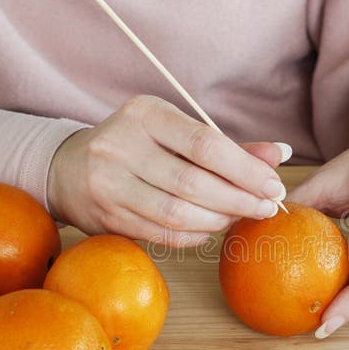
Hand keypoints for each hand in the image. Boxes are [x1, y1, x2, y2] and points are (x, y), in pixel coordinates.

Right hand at [47, 95, 288, 245]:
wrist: (67, 168)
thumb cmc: (137, 147)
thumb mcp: (177, 133)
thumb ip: (228, 146)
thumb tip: (280, 154)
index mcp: (145, 114)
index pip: (205, 143)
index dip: (245, 169)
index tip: (273, 185)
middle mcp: (121, 145)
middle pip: (194, 182)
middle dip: (239, 199)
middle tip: (267, 207)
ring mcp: (109, 183)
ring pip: (179, 213)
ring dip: (220, 220)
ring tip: (239, 215)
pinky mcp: (106, 217)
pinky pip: (164, 234)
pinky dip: (196, 236)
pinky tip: (211, 228)